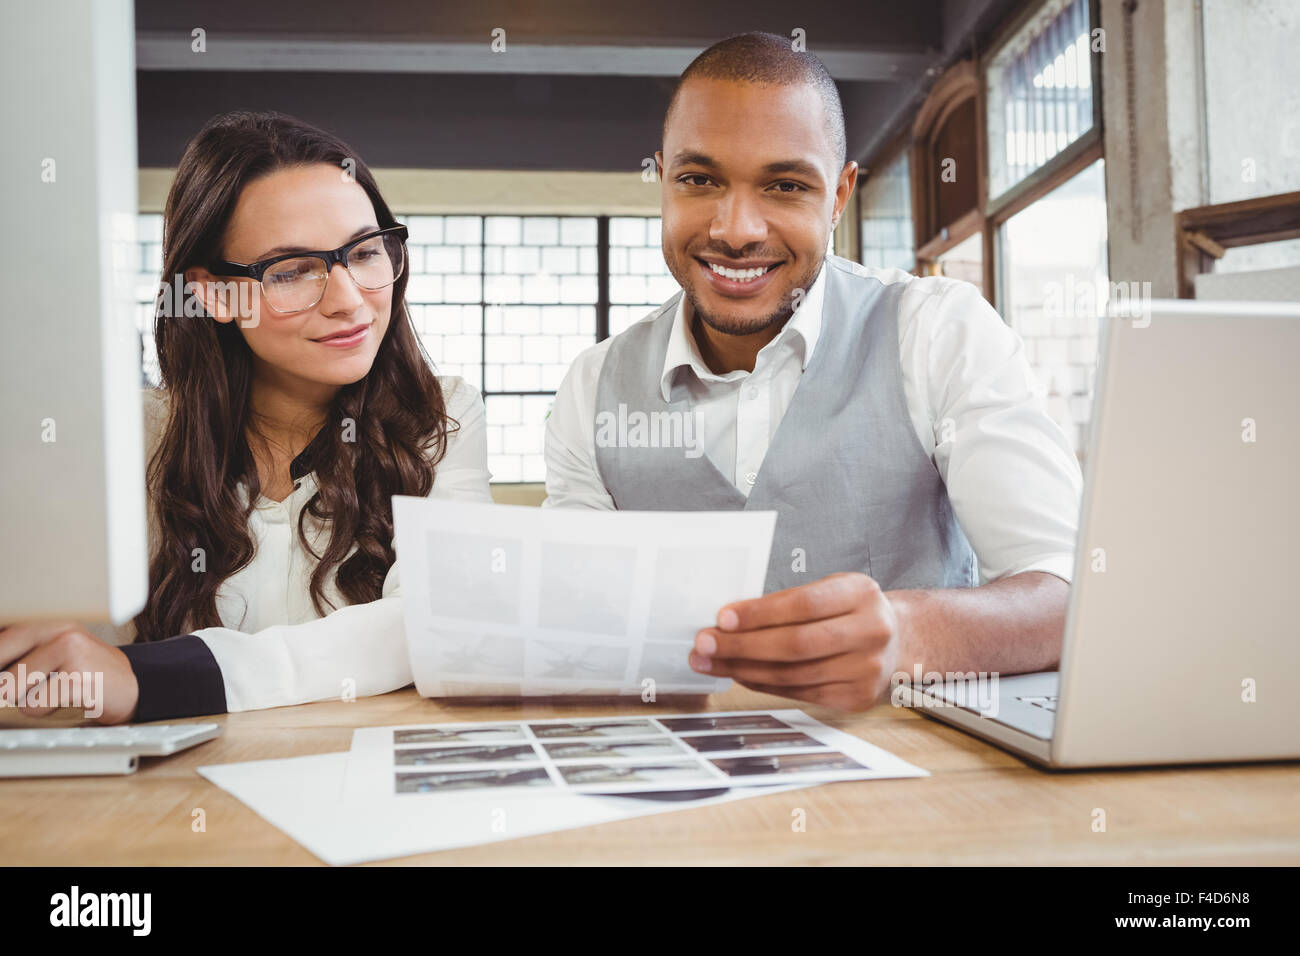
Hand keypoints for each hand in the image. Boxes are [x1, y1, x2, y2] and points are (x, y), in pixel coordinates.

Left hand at [0, 622, 138, 723]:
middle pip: (0, 661)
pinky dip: (43, 711)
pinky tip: (64, 700)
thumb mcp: (56, 651)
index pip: (3, 639)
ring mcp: (70, 653)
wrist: (133, 688)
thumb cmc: (88, 672)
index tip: (4, 677)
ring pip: (11, 688)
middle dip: (4, 683)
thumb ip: (22, 652)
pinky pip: (33, 705)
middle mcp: (60, 631)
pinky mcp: (76, 679)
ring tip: (52, 693)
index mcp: (51, 622)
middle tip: (17, 689)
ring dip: (26, 699)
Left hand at [688, 572, 901, 711]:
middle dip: (742, 646)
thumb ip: (790, 601)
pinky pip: (800, 692)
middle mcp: (870, 631)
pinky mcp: (857, 697)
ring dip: (744, 670)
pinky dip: (764, 684)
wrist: (899, 639)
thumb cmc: (851, 609)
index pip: (802, 604)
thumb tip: (729, 619)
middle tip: (704, 644)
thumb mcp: (832, 589)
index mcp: (860, 593)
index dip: (759, 613)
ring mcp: (867, 669)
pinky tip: (740, 675)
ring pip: (793, 674)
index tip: (721, 617)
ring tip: (711, 662)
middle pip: (796, 644)